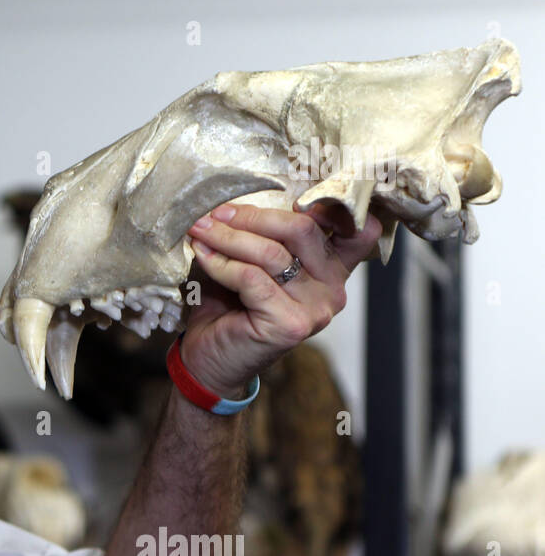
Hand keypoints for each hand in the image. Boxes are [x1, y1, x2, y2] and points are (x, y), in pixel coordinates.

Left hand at [178, 201, 383, 398]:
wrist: (209, 358)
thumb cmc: (229, 306)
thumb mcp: (251, 261)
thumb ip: (261, 234)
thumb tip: (232, 199)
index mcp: (332, 268)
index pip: (356, 229)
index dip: (332, 205)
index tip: (287, 196)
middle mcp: (333, 288)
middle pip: (302, 230)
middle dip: (253, 216)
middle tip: (216, 213)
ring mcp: (315, 308)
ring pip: (272, 252)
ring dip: (229, 237)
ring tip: (200, 229)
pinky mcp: (290, 323)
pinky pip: (251, 277)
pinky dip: (221, 262)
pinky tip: (202, 255)